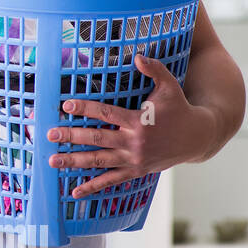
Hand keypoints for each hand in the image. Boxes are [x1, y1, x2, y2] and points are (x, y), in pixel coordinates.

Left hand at [44, 53, 218, 197]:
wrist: (197, 137)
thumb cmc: (179, 108)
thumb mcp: (169, 86)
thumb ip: (154, 69)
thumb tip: (137, 55)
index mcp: (139, 121)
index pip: (107, 113)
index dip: (86, 108)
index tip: (66, 105)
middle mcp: (134, 142)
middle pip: (97, 139)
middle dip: (72, 136)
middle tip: (50, 134)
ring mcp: (134, 159)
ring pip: (99, 161)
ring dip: (75, 161)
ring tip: (52, 160)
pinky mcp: (136, 171)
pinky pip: (111, 181)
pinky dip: (92, 187)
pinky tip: (74, 192)